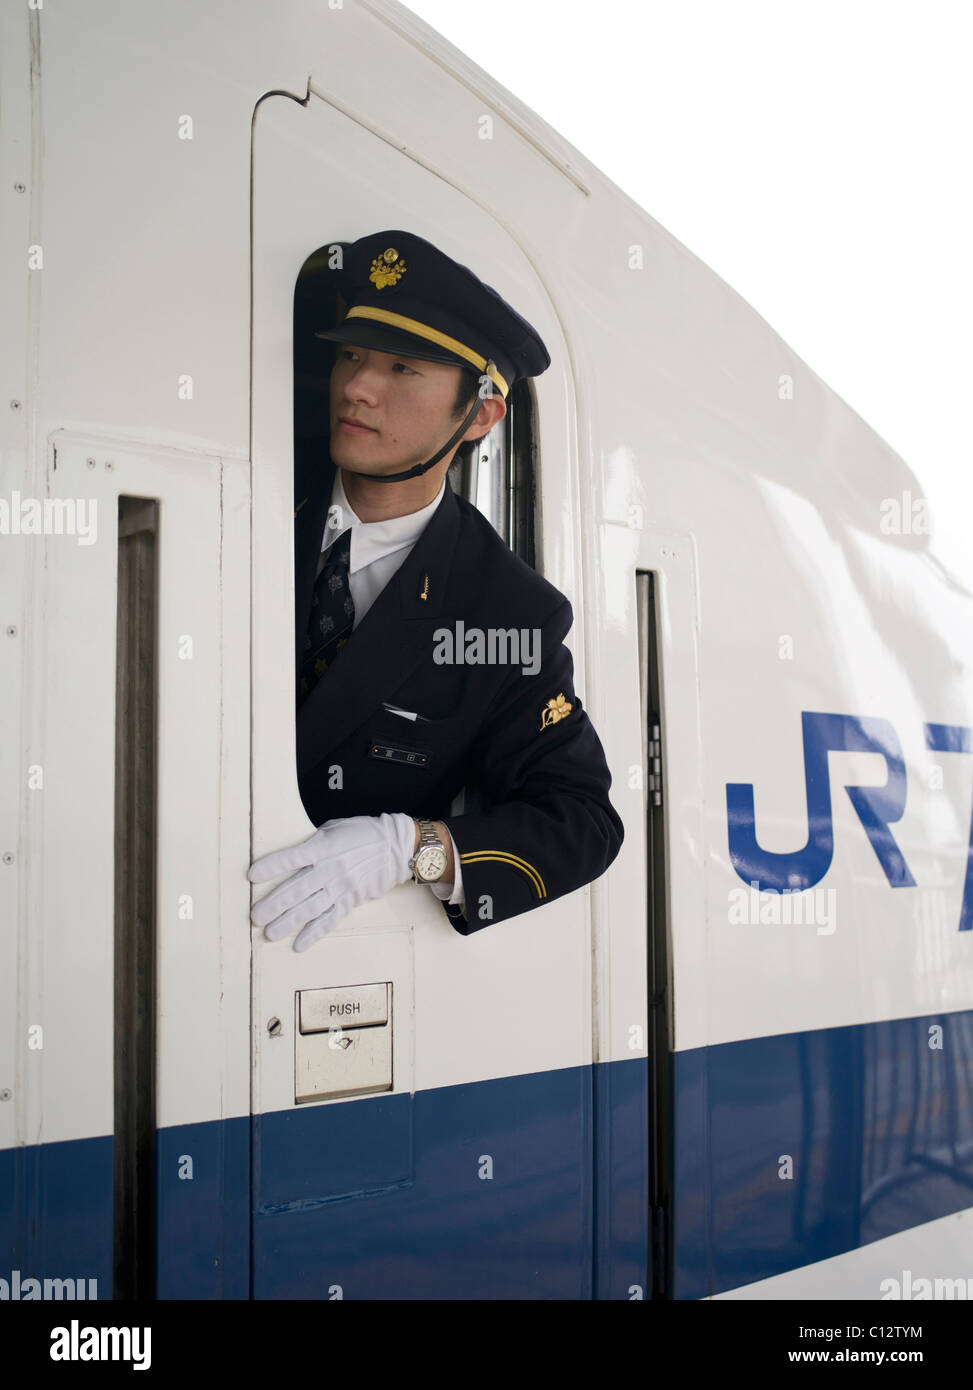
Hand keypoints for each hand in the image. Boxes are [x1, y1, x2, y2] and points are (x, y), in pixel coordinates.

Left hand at [248, 813, 415, 951]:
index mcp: (323, 847)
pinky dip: (315, 933)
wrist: (395, 847)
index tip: (251, 875)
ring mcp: (340, 887)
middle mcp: (330, 869)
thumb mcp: (334, 828)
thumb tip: (292, 856)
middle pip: (297, 889)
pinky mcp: (350, 900)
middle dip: (274, 904)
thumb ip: (313, 843)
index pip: (292, 858)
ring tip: (269, 933)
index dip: (272, 867)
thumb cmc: (362, 833)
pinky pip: (330, 919)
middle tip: (255, 916)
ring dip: (288, 922)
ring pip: (310, 908)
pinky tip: (299, 944)